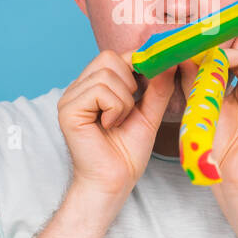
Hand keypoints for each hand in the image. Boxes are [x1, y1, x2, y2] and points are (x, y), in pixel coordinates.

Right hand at [57, 49, 177, 201]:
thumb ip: (158, 87)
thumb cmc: (127, 153)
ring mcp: (70, 97)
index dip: (137, 64)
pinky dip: (114, 109)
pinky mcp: (68, 110)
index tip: (152, 79)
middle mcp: (79, 88)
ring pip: (106, 74)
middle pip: (109, 57)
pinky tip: (108, 126)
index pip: (116, 56)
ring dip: (123, 101)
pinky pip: (99, 91)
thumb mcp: (149, 113)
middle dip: (130, 82)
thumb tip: (170, 59)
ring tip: (117, 122)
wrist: (114, 182)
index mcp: (94, 86)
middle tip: (128, 110)